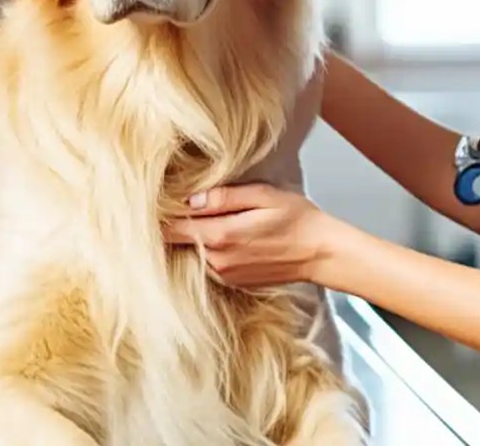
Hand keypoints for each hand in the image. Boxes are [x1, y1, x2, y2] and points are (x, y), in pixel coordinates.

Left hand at [162, 183, 339, 287]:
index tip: (158, 200)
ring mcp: (225, 275)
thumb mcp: (263, 196)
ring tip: (209, 217)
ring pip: (194, 252)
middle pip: (179, 242)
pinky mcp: (233, 282)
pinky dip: (210, 249)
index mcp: (221, 236)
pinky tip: (226, 235)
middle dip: (177, 224)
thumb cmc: (298, 220)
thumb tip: (190, 199)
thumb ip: (224, 197)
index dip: (161, 214)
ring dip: (195, 236)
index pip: (172, 229)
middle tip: (179, 204)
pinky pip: (209, 263)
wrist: (321, 254)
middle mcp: (217, 261)